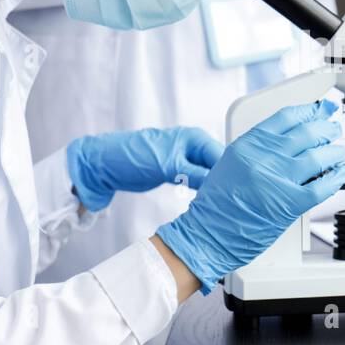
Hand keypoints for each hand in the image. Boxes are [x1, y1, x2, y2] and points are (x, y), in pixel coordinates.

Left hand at [67, 127, 224, 212]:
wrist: (105, 165)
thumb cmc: (132, 156)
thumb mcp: (168, 165)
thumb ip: (194, 173)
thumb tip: (217, 184)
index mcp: (195, 138)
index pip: (222, 156)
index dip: (232, 174)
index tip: (238, 192)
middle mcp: (193, 147)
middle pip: (218, 167)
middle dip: (224, 183)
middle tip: (231, 203)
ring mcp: (186, 160)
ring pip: (209, 176)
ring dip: (213, 189)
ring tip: (223, 205)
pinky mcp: (178, 172)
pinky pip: (198, 182)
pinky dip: (202, 192)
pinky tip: (208, 203)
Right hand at [156, 99, 344, 293]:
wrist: (207, 235)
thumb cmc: (216, 206)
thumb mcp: (231, 164)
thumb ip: (258, 151)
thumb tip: (288, 143)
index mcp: (248, 144)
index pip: (286, 117)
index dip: (309, 111)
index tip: (319, 110)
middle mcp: (263, 157)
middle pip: (307, 133)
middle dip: (326, 129)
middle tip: (333, 129)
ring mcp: (277, 178)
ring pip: (319, 156)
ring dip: (334, 152)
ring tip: (339, 152)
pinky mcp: (289, 203)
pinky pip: (323, 185)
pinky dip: (337, 178)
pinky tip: (343, 173)